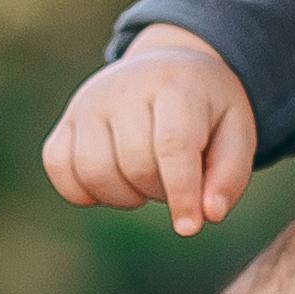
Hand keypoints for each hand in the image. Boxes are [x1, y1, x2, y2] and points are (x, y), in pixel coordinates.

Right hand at [43, 29, 257, 235]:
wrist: (169, 66)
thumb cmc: (207, 110)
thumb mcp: (236, 132)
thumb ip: (229, 176)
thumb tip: (208, 215)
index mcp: (175, 85)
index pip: (171, 146)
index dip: (181, 193)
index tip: (189, 227)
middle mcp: (124, 87)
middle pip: (135, 164)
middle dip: (159, 192)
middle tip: (175, 182)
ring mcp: (89, 101)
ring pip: (93, 170)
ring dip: (123, 197)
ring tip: (145, 183)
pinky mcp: (67, 119)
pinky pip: (58, 166)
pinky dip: (81, 191)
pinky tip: (112, 184)